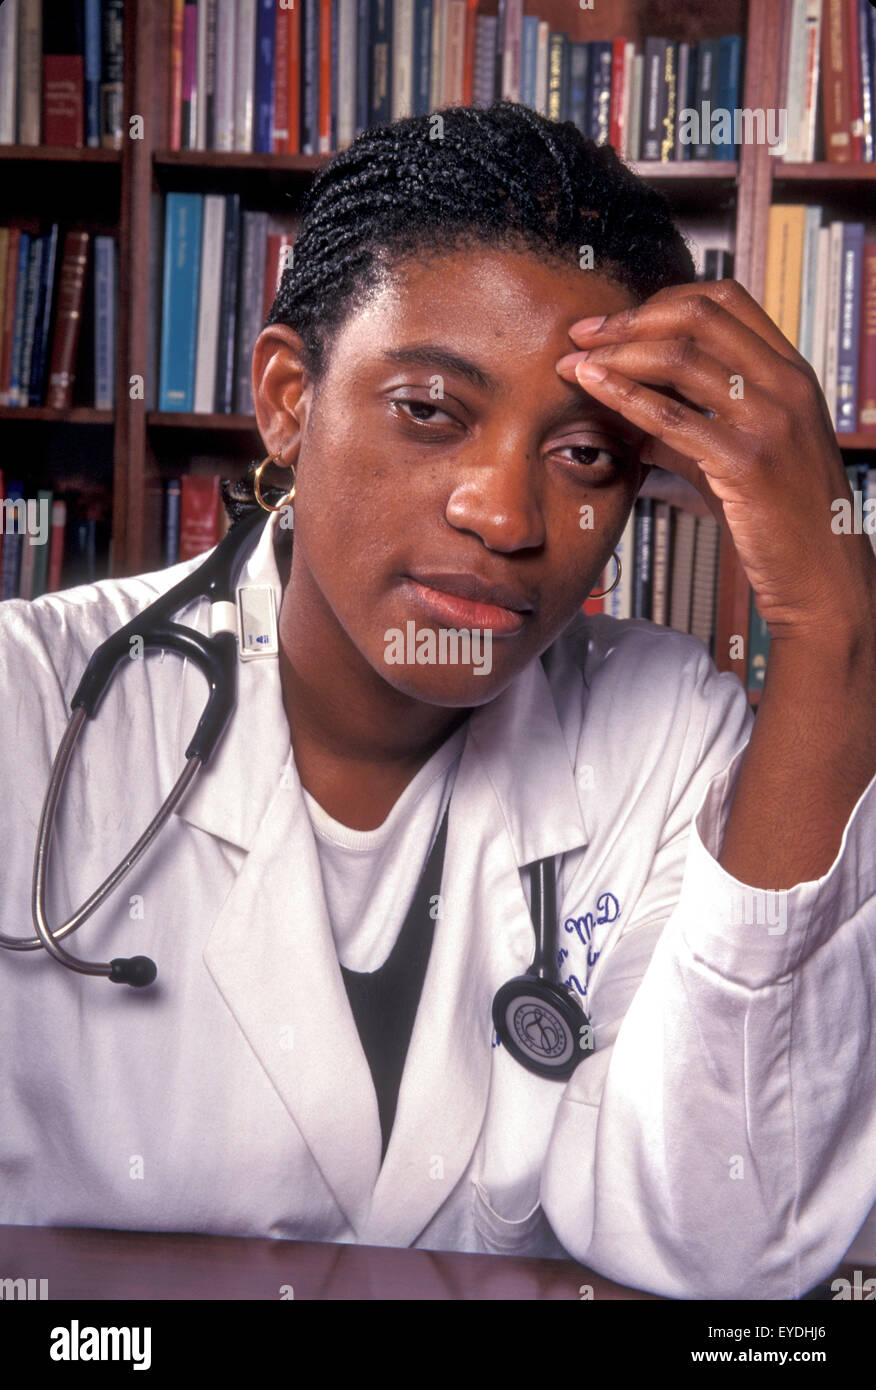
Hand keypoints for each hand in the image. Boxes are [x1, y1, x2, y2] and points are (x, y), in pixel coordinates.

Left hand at [556, 279, 875, 642]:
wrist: (820, 577)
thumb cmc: (780, 521)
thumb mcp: (737, 458)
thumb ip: (689, 428)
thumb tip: (630, 412)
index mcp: (790, 373)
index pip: (724, 299)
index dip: (660, 300)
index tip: (614, 322)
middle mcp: (786, 385)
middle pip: (698, 316)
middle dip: (629, 319)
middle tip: (582, 334)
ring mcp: (771, 420)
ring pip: (681, 358)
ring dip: (616, 354)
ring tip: (574, 364)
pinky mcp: (747, 463)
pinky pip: (672, 416)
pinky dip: (624, 396)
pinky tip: (593, 392)